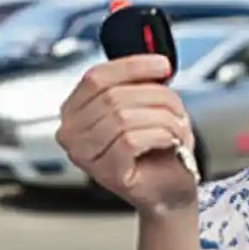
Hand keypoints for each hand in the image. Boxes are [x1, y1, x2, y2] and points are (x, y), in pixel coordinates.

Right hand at [56, 55, 197, 215]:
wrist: (170, 188)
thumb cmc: (156, 148)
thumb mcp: (144, 106)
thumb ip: (138, 83)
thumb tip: (155, 61)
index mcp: (75, 110)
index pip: (96, 77)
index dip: (133, 66)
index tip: (163, 65)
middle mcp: (71, 133)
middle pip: (113, 96)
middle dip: (157, 97)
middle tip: (177, 110)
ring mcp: (84, 155)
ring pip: (123, 116)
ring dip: (163, 118)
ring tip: (176, 129)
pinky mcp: (105, 172)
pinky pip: (132, 139)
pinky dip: (161, 135)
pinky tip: (170, 142)